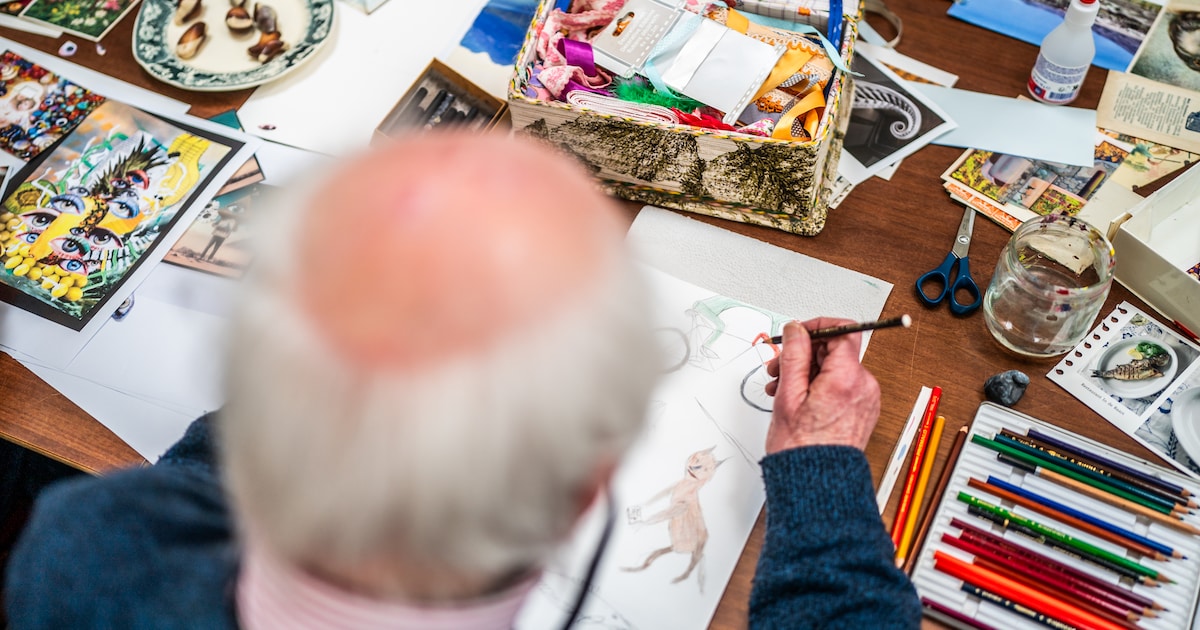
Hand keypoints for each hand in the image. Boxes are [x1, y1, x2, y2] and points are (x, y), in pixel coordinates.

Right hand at [763, 318, 880, 453]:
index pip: (844, 330)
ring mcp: (865, 398)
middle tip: (778, 368)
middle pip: (835, 350)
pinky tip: (796, 398)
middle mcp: (863, 385)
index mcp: (847, 378)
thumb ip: (794, 355)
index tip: (798, 333)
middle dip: (804, 354)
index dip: (818, 326)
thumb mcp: (789, 394)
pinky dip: (818, 385)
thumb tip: (797, 329)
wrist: (816, 481)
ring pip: (834, 369)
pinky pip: (840, 385)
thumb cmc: (802, 447)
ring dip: (806, 372)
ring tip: (782, 388)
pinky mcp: (862, 409)